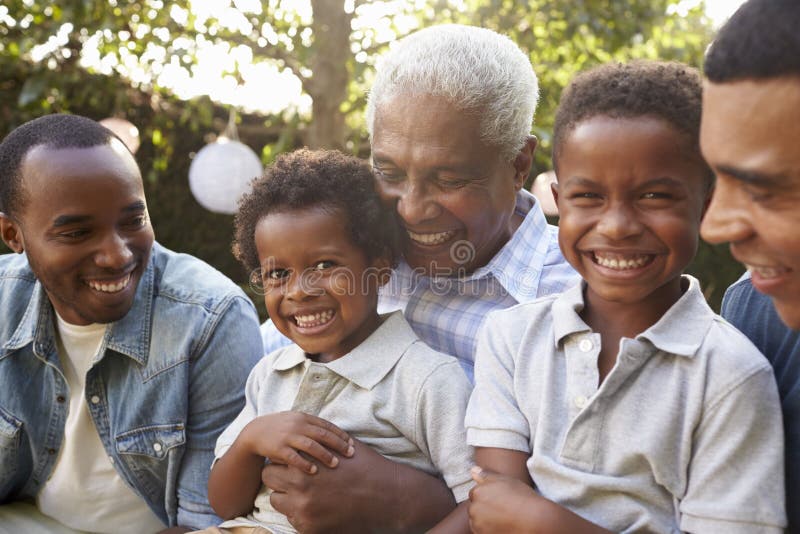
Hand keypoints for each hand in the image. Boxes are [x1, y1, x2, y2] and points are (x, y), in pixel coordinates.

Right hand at [242, 411, 353, 474]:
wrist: (255, 432)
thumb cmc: (281, 428)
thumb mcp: (296, 421)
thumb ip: (313, 425)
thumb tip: (336, 433)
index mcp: (303, 418)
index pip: (326, 425)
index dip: (340, 434)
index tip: (352, 443)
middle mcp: (297, 425)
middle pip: (322, 434)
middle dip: (338, 444)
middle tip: (350, 453)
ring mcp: (287, 436)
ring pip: (310, 445)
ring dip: (324, 455)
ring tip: (335, 463)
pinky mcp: (278, 448)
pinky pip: (294, 457)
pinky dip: (305, 464)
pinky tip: (314, 470)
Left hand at [263, 438, 454, 532]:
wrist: (387, 495)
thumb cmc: (366, 467)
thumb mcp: (343, 445)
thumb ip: (320, 441)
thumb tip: (308, 435)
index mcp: (305, 462)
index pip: (274, 462)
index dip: (282, 462)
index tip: (291, 464)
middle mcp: (300, 485)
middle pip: (270, 480)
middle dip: (280, 479)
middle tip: (294, 479)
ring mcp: (303, 509)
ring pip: (277, 502)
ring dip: (286, 498)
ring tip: (304, 495)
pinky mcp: (310, 528)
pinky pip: (291, 520)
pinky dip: (300, 514)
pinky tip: (316, 507)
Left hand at [468, 466, 540, 533]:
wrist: (535, 521)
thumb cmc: (522, 499)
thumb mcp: (506, 480)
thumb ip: (486, 475)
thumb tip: (473, 470)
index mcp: (478, 492)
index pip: (475, 494)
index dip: (488, 496)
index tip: (500, 499)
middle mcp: (474, 509)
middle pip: (475, 508)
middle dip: (484, 508)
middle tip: (503, 509)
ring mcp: (477, 525)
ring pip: (477, 521)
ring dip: (485, 520)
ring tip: (503, 518)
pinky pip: (481, 532)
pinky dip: (488, 530)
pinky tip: (502, 526)